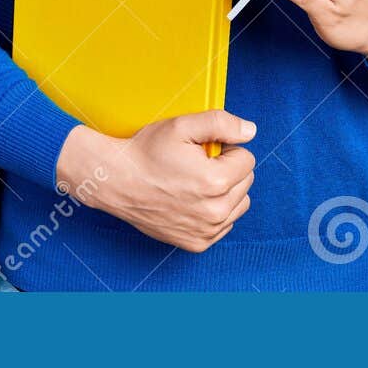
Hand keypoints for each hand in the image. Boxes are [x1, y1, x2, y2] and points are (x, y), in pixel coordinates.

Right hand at [54, 110, 255, 252]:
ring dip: (226, 192)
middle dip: (228, 170)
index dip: (227, 149)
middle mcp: (215, 212)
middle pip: (246, 183)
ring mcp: (206, 231)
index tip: (205, 150)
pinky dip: (215, 211)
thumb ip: (221, 123)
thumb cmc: (146, 152)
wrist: (116, 182)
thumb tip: (250, 131)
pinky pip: (224, 225)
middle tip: (197, 164)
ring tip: (196, 182)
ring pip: (239, 204)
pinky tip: (192, 200)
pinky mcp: (197, 243)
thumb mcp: (182, 125)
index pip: (247, 160)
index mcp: (215, 181)